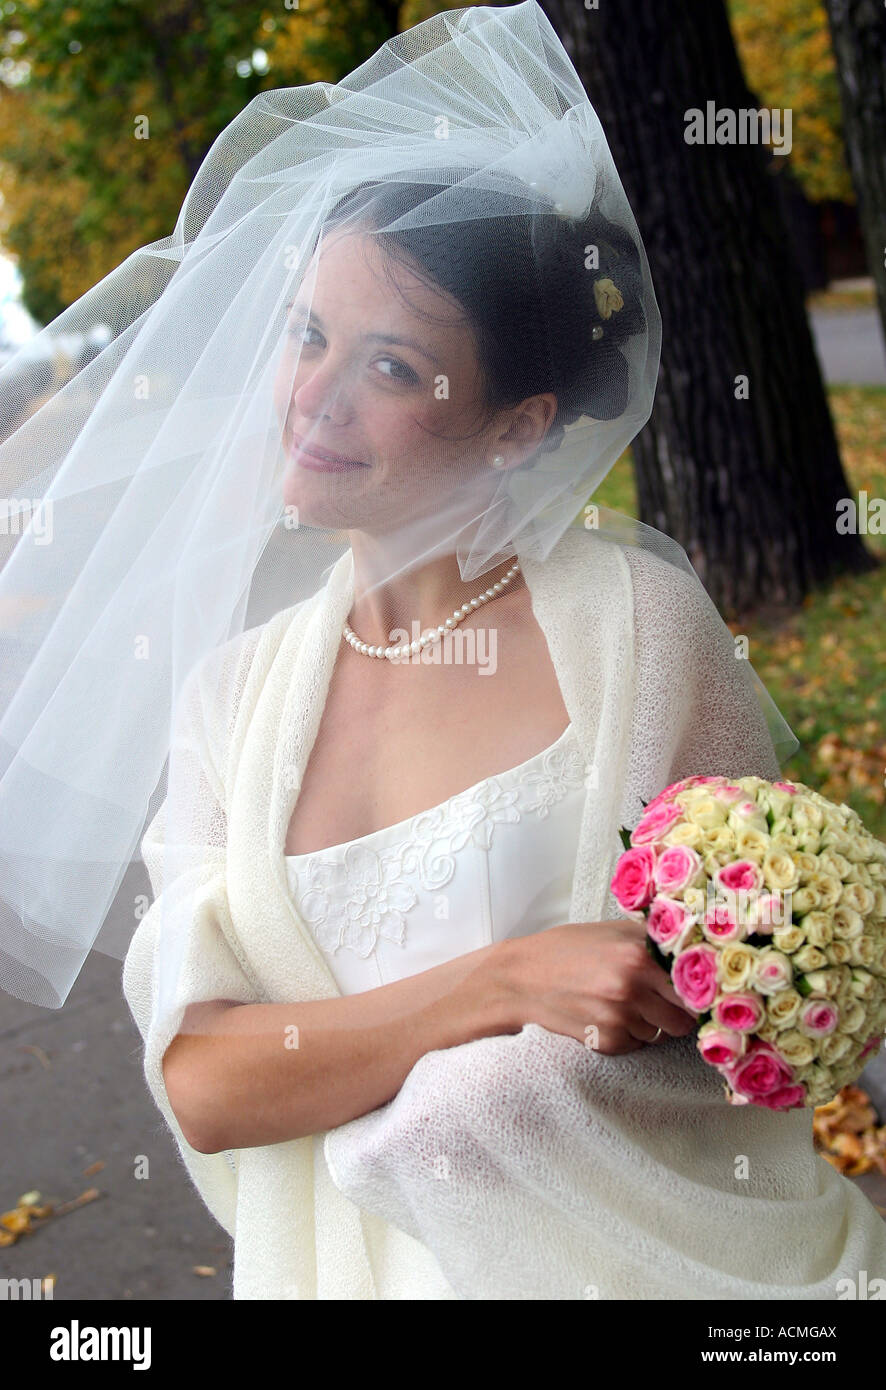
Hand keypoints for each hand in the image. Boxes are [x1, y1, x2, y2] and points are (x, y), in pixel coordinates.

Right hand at [488, 918, 698, 1054]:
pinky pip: (636, 1046)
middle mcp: (632, 989)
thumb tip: (696, 953)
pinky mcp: (606, 1042)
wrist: (522, 978)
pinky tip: (605, 1015)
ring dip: (649, 1025)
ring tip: (621, 1003)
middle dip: (675, 1013)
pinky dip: (627, 1036)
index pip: (694, 987)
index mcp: (639, 956)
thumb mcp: (612, 931)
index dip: (698, 993)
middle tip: (658, 1000)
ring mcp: (619, 1019)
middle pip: (683, 1019)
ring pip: (659, 1035)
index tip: (700, 996)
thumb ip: (652, 942)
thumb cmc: (566, 949)